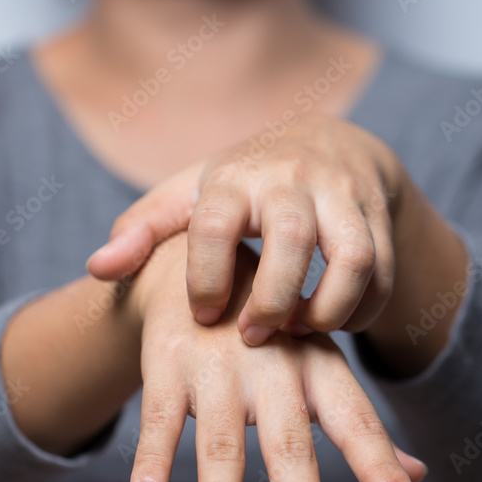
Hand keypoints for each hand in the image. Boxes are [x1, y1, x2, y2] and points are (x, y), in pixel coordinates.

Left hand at [89, 114, 402, 345]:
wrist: (329, 144)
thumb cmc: (242, 184)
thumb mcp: (188, 196)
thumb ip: (142, 232)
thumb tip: (96, 269)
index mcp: (234, 178)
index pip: (216, 223)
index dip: (205, 278)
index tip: (201, 316)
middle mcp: (292, 180)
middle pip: (292, 240)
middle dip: (273, 301)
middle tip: (253, 338)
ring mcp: (343, 195)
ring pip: (355, 258)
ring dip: (329, 310)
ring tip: (300, 332)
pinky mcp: (380, 217)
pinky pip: (385, 273)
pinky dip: (364, 310)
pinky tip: (334, 322)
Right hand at [127, 233, 426, 481]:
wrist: (197, 263)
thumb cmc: (273, 335)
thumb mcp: (321, 368)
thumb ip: (364, 428)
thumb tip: (421, 477)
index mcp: (317, 366)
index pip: (355, 420)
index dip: (378, 463)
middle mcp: (272, 366)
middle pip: (287, 443)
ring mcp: (217, 366)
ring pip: (219, 443)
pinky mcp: (167, 364)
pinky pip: (159, 419)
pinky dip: (152, 461)